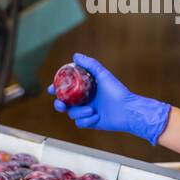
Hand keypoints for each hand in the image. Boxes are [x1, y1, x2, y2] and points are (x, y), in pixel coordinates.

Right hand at [47, 53, 171, 145]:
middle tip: (62, 104)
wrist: (128, 110)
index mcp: (85, 89)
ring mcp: (87, 112)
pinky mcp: (91, 122)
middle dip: (59, 104)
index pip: (66, 88)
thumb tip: (75, 56)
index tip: (52, 88)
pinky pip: (80, 123)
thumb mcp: (103, 75)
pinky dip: (87, 120)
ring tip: (92, 110)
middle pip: (64, 103)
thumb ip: (90, 65)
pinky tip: (97, 116)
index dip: (56, 88)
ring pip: (72, 114)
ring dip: (80, 112)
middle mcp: (84, 100)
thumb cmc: (117, 91)